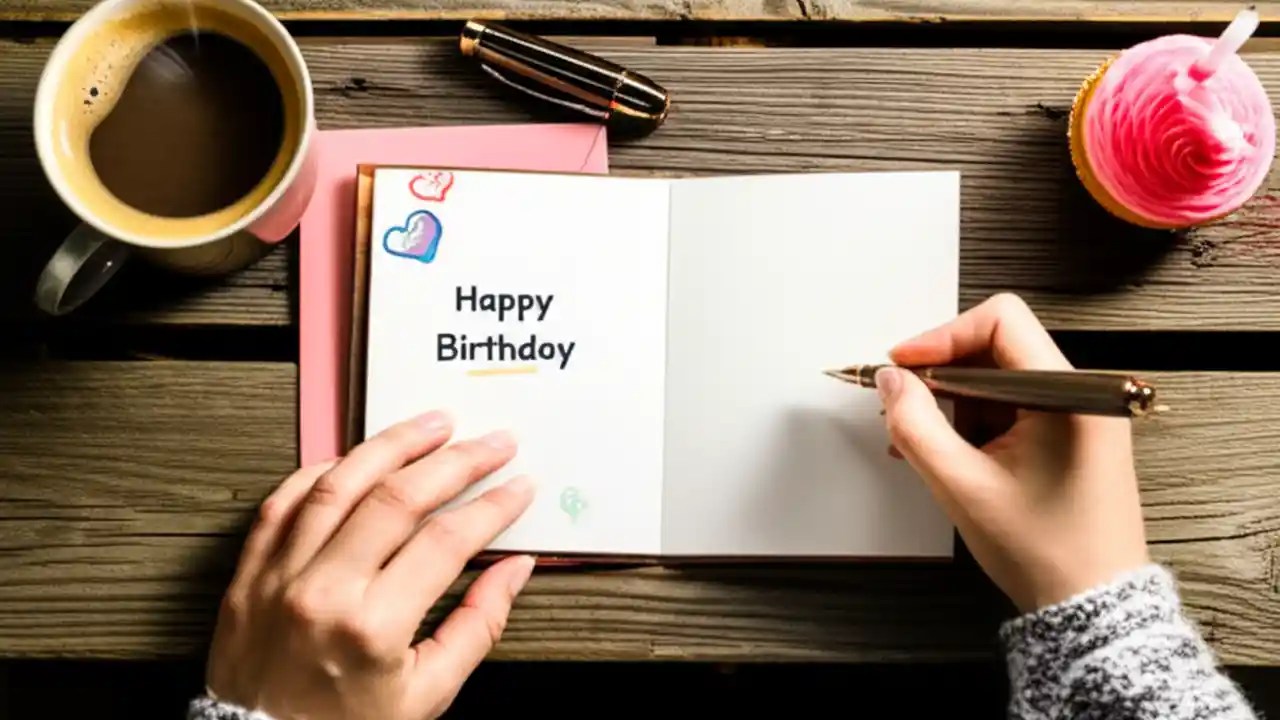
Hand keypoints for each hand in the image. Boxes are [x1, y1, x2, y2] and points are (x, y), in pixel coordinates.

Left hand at [204, 410, 535, 719]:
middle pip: (398, 498)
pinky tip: (358, 458)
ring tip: (433, 425)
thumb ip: (476, 627)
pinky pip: (283, 502)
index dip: (492, 507)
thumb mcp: (426, 695)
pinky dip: (322, 471)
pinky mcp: (248, 573)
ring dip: (392, 445)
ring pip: (339, 483)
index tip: (519, 487)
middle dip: (456, 462)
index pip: (446, 541)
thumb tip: (514, 569)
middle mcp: (321, 591)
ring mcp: (278, 576)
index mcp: (371, 628)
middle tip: (492, 442)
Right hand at [875, 293, 1149, 611]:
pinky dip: (972, 423)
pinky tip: (945, 454)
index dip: (943, 336)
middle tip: (904, 404)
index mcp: (1070, 395)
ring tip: (920, 443)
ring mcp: (1076, 415)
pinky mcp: (1067, 436)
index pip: (1001, 321)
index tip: (904, 364)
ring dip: (953, 403)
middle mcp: (1080, 395)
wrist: (1092, 605)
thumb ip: (917, 426)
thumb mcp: (963, 487)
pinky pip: (1010, 407)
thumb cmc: (1046, 552)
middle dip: (942, 375)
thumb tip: (891, 381)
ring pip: (998, 379)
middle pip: (996, 346)